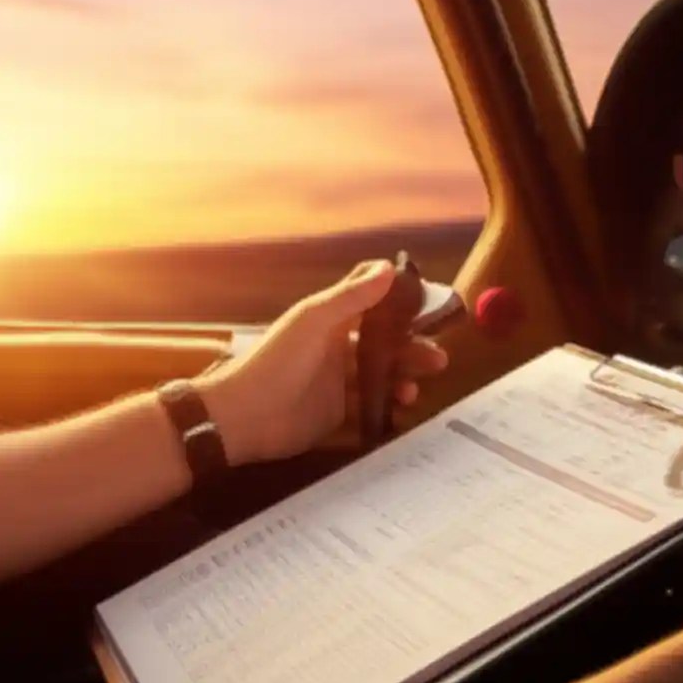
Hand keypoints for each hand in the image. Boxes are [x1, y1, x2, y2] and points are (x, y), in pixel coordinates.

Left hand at [196, 260, 448, 465]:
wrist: (244, 417)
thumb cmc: (277, 361)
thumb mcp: (314, 321)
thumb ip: (351, 296)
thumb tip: (389, 266)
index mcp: (330, 322)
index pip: (373, 308)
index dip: (401, 309)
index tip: (432, 313)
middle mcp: (336, 350)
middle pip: (383, 347)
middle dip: (411, 351)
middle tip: (439, 360)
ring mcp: (337, 385)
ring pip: (381, 378)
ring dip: (402, 380)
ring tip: (415, 391)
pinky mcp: (336, 416)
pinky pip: (369, 409)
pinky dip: (387, 408)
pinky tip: (400, 411)